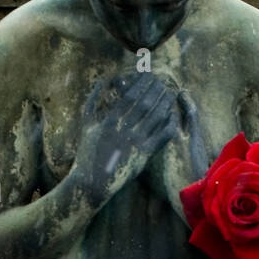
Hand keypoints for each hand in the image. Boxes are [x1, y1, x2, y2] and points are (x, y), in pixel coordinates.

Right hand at [72, 72, 179, 202]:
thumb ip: (92, 101)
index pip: (130, 96)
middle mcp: (124, 131)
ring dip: (164, 103)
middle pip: (145, 104)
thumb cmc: (87, 152)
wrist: (92, 183)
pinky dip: (168, 124)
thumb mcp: (86, 125)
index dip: (142, 84)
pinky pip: (161, 137)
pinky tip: (172, 115)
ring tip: (169, 93)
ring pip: (155, 118)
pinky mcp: (144, 156)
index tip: (149, 75)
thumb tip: (101, 80)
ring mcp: (136, 144)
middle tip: (162, 80)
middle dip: (155, 89)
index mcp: (110, 122)